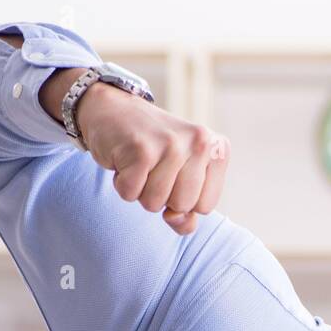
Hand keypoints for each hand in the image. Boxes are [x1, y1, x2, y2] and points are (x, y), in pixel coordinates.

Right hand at [74, 85, 229, 234]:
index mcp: (216, 149)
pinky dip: (122, 183)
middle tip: (154, 167)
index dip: (183, 201)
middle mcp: (200, 142)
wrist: (113, 110)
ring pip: (155, 203)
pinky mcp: (141, 149)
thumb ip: (188, 211)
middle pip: (182, 206)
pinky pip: (131, 193)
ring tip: (140, 163)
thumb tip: (176, 220)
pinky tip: (125, 159)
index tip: (173, 174)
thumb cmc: (153, 150)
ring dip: (140, 190)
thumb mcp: (181, 179)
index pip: (205, 206)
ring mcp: (171, 144)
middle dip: (162, 197)